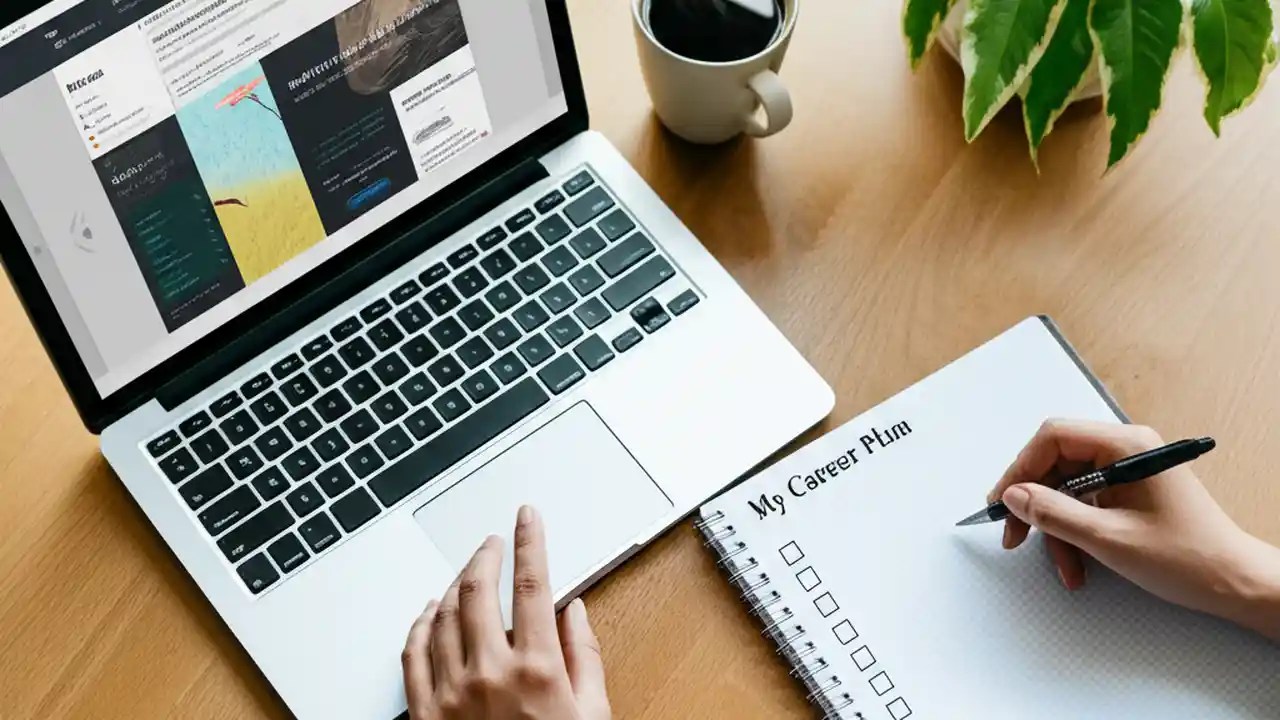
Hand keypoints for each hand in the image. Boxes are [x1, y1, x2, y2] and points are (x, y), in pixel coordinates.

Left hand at [402, 506, 611, 718]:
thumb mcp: (592, 716)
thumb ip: (586, 659)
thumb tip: (575, 615)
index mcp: (537, 670)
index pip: (532, 586)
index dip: (530, 543)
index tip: (527, 519)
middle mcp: (490, 674)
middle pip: (479, 590)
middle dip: (486, 556)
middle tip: (492, 544)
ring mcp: (452, 693)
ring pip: (443, 616)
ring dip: (454, 586)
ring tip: (466, 573)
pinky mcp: (425, 714)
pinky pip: (414, 655)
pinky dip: (420, 625)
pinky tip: (429, 613)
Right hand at [990, 420, 1279, 639]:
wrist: (1235, 583)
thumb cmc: (1186, 558)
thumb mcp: (1108, 538)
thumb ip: (1053, 513)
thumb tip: (1013, 495)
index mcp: (1127, 445)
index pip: (1054, 437)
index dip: (1020, 468)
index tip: (1003, 502)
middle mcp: (1127, 449)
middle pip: (1057, 462)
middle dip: (1034, 503)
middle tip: (1014, 535)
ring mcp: (1128, 469)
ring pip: (1068, 488)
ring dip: (1057, 528)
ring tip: (1063, 567)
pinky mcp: (1130, 490)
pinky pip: (1086, 503)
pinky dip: (1075, 532)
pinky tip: (1078, 564)